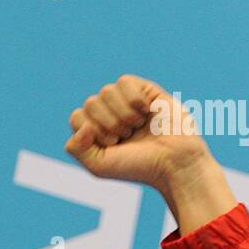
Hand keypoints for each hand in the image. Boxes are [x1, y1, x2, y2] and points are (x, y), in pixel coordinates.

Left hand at [64, 74, 211, 190]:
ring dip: (122, 114)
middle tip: (126, 138)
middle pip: (90, 103)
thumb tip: (80, 125)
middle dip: (108, 124)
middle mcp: (108, 114)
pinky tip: (146, 112)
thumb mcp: (99, 166)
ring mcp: (125, 101)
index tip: (111, 145)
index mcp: (95, 131)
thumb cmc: (137, 166)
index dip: (91, 131)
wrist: (171, 160)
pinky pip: (124, 81)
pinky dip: (133, 100)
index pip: (77, 117)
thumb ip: (77, 149)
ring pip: (106, 91)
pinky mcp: (143, 89)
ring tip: (137, 127)